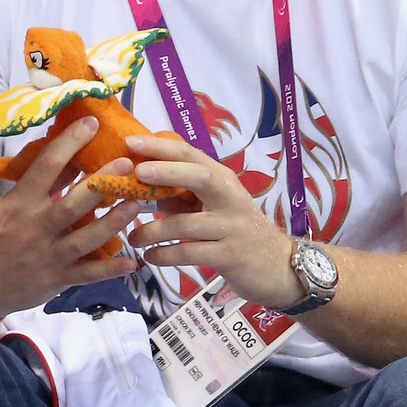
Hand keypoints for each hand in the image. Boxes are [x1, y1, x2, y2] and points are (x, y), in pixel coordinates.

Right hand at [0, 118, 140, 318]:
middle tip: (125, 163)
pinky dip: (110, 270)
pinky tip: (132, 263)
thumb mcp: (5, 205)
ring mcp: (48, 255)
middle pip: (74, 202)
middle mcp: (35, 227)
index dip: (69, 143)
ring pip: (87, 238)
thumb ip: (37, 186)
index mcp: (19, 203)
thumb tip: (67, 157)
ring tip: (136, 204)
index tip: (90, 124)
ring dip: (114, 222)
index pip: (46, 166)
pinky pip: (87, 274)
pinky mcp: (56, 280)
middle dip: (101, 182)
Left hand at [124, 134, 301, 309]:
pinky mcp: (230, 255)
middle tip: (138, 172)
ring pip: (187, 224)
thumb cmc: (234, 230)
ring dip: (153, 230)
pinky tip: (151, 257)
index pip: (191, 154)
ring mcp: (232, 226)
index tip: (131, 141)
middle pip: (200, 176)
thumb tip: (138, 184)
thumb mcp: (210, 208)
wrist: (275, 265)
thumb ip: (178, 196)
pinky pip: (190, 252)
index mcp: (222, 179)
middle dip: (167, 171)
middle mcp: (230, 197)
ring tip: (132, 237)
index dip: (161, 147)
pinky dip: (165, 255)